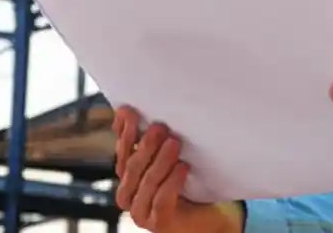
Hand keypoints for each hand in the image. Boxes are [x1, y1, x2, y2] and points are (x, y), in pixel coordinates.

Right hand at [113, 106, 244, 232]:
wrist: (210, 217)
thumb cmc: (189, 184)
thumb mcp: (171, 157)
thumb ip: (156, 140)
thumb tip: (142, 111)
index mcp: (128, 176)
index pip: (122, 151)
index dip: (125, 132)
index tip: (129, 111)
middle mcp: (129, 194)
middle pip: (132, 167)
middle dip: (144, 145)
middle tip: (159, 127)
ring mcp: (141, 212)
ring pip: (146, 183)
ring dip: (160, 161)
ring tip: (174, 143)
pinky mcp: (159, 222)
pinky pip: (162, 200)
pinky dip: (171, 182)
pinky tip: (183, 167)